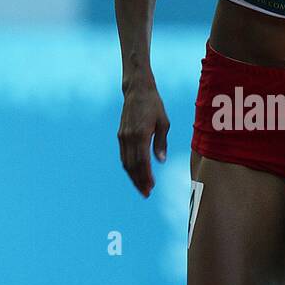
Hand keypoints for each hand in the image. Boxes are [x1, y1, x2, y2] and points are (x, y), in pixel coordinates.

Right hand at [118, 81, 169, 196]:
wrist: (137, 90)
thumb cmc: (154, 105)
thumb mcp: (163, 123)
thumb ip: (161, 143)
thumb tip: (161, 162)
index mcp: (140, 134)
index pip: (142, 161)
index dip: (146, 176)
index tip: (151, 187)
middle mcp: (129, 137)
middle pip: (132, 165)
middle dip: (139, 181)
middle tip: (147, 193)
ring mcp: (123, 137)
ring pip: (126, 162)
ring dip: (133, 176)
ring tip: (142, 187)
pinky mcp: (121, 136)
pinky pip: (123, 156)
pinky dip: (129, 167)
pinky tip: (135, 174)